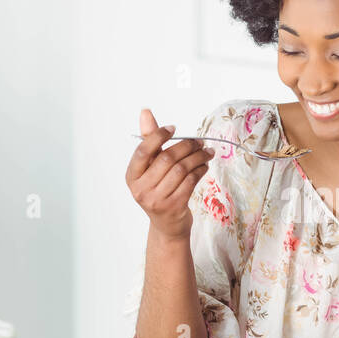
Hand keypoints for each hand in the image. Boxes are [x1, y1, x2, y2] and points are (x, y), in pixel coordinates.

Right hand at [125, 108, 214, 239]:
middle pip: (167, 159)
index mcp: (131, 176)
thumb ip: (149, 140)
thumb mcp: (150, 168)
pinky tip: (205, 165)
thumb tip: (145, 112)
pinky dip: (200, 170)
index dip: (158, 136)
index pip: (143, 151)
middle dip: (186, 146)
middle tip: (199, 141)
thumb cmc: (158, 190)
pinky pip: (190, 181)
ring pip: (181, 169)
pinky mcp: (174, 206)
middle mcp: (140, 189)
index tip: (174, 128)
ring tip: (207, 152)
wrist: (167, 225)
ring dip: (198, 157)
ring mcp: (156, 199)